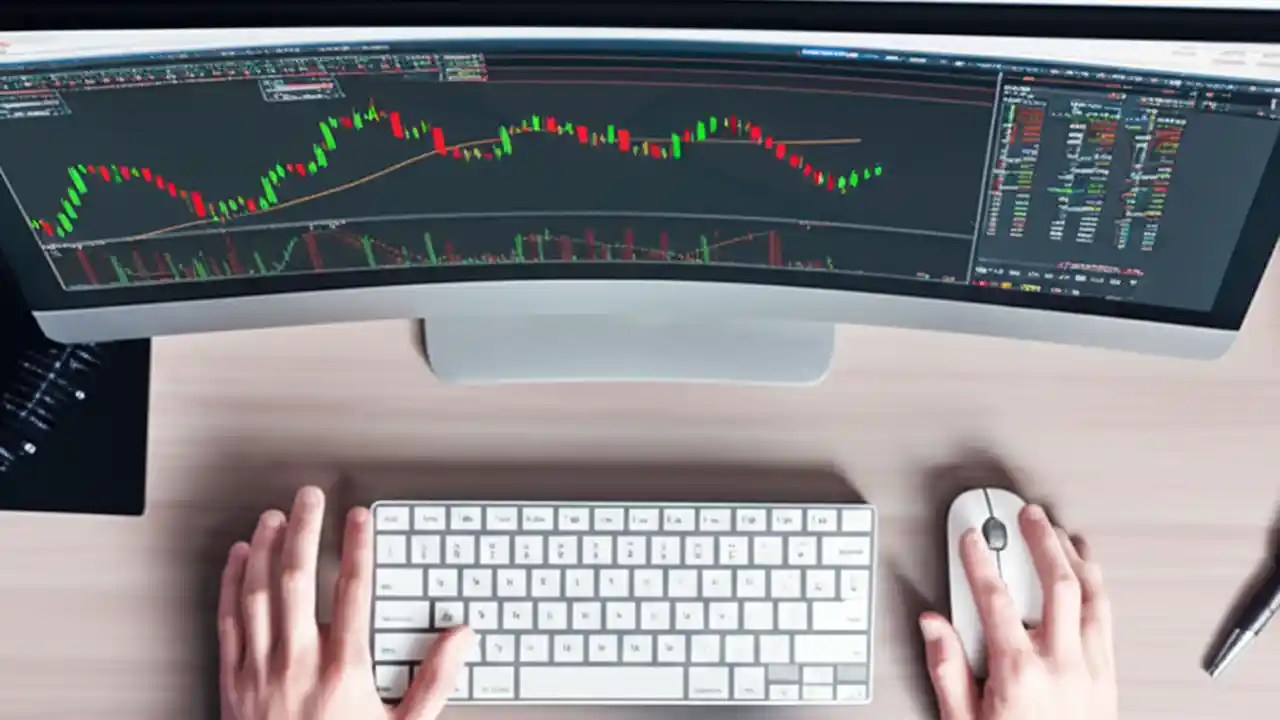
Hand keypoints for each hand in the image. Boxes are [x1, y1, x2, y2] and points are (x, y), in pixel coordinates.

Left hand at [219, 486, 474, 719]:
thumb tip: (460, 637)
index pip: (353, 592)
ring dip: (266, 549)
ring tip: (275, 517)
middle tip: (311, 498)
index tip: (360, 518)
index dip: (358, 547)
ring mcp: (260, 672)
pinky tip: (240, 560)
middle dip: (305, 531)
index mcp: (343, 672)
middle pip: (299, 580)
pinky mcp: (233, 683)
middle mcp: (298, 664)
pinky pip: (229, 622)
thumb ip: (434, 681)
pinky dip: (231, 585)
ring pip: (258, 594)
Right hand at [919, 504, 1117, 719]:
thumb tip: (933, 624)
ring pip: (1091, 595)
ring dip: (1074, 556)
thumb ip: (946, 669)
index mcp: (1019, 672)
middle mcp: (1062, 664)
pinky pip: (1106, 618)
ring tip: (1059, 531)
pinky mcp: (1109, 677)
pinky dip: (1096, 586)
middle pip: (1056, 583)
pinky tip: (1087, 573)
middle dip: (1038, 540)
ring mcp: (1092, 668)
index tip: (969, 538)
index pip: (996, 599)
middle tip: (1022, 514)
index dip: (979, 561)